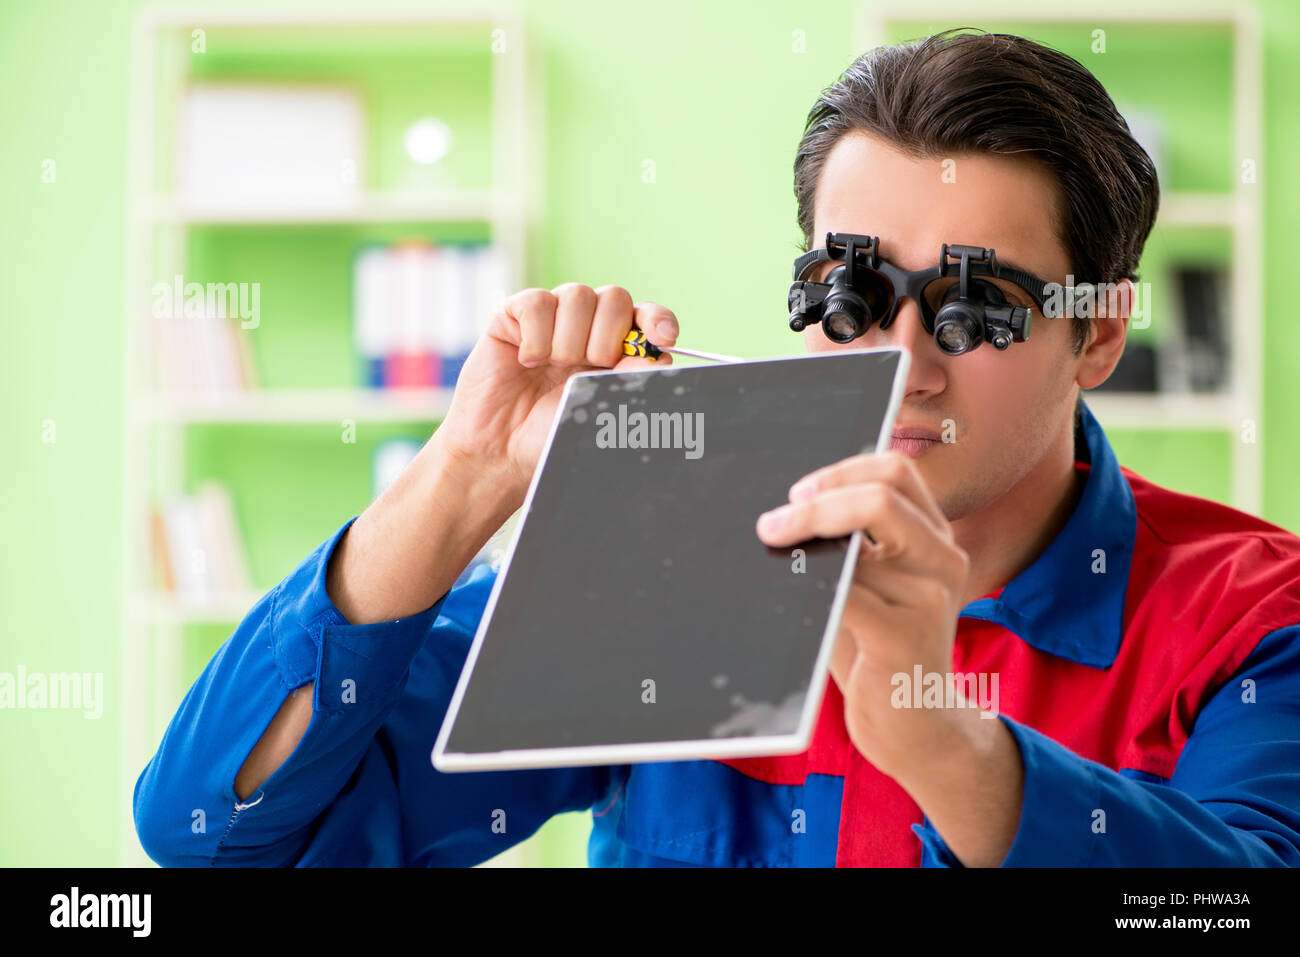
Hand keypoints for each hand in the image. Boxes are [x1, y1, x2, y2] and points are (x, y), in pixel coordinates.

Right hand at [438, 283, 678, 498]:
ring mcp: (551, 318)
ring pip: (577, 295)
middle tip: (587, 368)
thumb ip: (630, 381)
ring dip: (569, 341)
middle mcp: (585, 327)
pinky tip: (527, 362)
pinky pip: (537, 302)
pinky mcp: (514, 316)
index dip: (657, 320)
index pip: (645, 316)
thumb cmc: (550, 434)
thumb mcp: (601, 413)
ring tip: (551, 369)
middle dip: (606, 337)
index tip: (663, 337)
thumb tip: (658, 353)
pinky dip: (536, 337)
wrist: (502, 450)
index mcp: (614, 348)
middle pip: (615, 297)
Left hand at [754, 450, 970, 779]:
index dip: (841, 471)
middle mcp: (941, 559)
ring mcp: (928, 596)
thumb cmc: (881, 653)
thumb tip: (788, 510)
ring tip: (772, 551)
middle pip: (882, 492)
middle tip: (772, 523)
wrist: (916, 728)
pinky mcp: (904, 635)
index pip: (896, 471)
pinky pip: (844, 592)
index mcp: (934, 539)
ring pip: (856, 541)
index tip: (798, 493)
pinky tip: (787, 599)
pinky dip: (808, 587)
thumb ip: (850, 547)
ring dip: (802, 542)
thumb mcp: (874, 588)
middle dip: (816, 502)